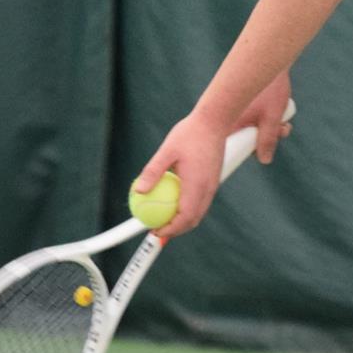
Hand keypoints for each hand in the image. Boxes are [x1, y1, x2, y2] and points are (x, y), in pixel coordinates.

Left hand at [132, 113, 231, 239]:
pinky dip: (189, 209)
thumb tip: (138, 191)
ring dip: (183, 220)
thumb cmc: (190, 133)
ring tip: (164, 218)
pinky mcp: (213, 181)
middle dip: (176, 230)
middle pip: (193, 220)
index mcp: (197, 185)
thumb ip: (153, 172)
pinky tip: (174, 201)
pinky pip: (201, 202)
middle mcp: (207, 189)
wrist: (215, 121)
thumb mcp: (167, 151)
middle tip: (157, 228)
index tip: (154, 231)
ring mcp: (212, 186)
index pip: (184, 218)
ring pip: (198, 213)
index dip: (170, 230)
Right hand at [236, 70, 294, 165]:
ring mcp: (240, 108)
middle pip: (246, 138)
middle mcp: (231, 115)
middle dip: (265, 139)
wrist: (272, 62)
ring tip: (285, 126)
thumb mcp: (271, 119)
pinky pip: (256, 119)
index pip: (232, 145)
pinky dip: (268, 122)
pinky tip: (283, 121)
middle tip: (281, 134)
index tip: (258, 154)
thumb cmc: (270, 90)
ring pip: (254, 129)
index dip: (244, 152)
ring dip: (271, 131)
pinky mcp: (248, 102)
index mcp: (229, 120)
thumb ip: (268, 140)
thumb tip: (264, 161)